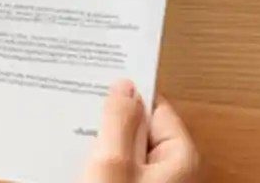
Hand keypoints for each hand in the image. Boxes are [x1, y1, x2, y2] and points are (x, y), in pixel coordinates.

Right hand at [82, 81, 201, 182]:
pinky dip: (103, 170)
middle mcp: (174, 173)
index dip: (125, 96)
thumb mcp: (113, 164)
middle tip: (77, 121)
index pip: (155, 109)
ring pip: (126, 155)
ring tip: (78, 150)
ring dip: (102, 151)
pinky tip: (84, 170)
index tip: (97, 85)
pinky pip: (121, 174)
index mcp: (182, 159)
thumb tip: (125, 87)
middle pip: (139, 132)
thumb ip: (119, 121)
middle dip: (110, 126)